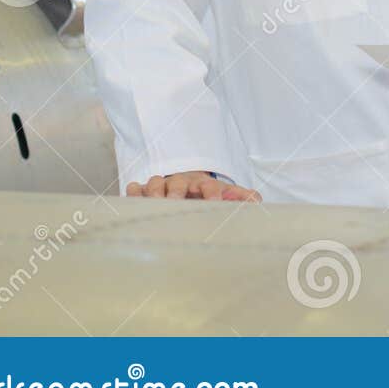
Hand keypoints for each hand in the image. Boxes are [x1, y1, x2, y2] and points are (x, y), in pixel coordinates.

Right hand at [127, 171, 259, 201]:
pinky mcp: (142, 192)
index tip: (214, 204)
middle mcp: (182, 182)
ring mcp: (161, 185)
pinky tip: (134, 200)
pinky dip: (133, 194)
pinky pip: (134, 190)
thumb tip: (255, 201)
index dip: (211, 193)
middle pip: (179, 183)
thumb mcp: (227, 193)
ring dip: (155, 193)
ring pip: (155, 184)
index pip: (209, 185)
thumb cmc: (208, 193)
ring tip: (156, 205)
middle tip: (177, 205)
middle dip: (177, 193)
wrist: (186, 182)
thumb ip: (242, 197)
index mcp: (204, 184)